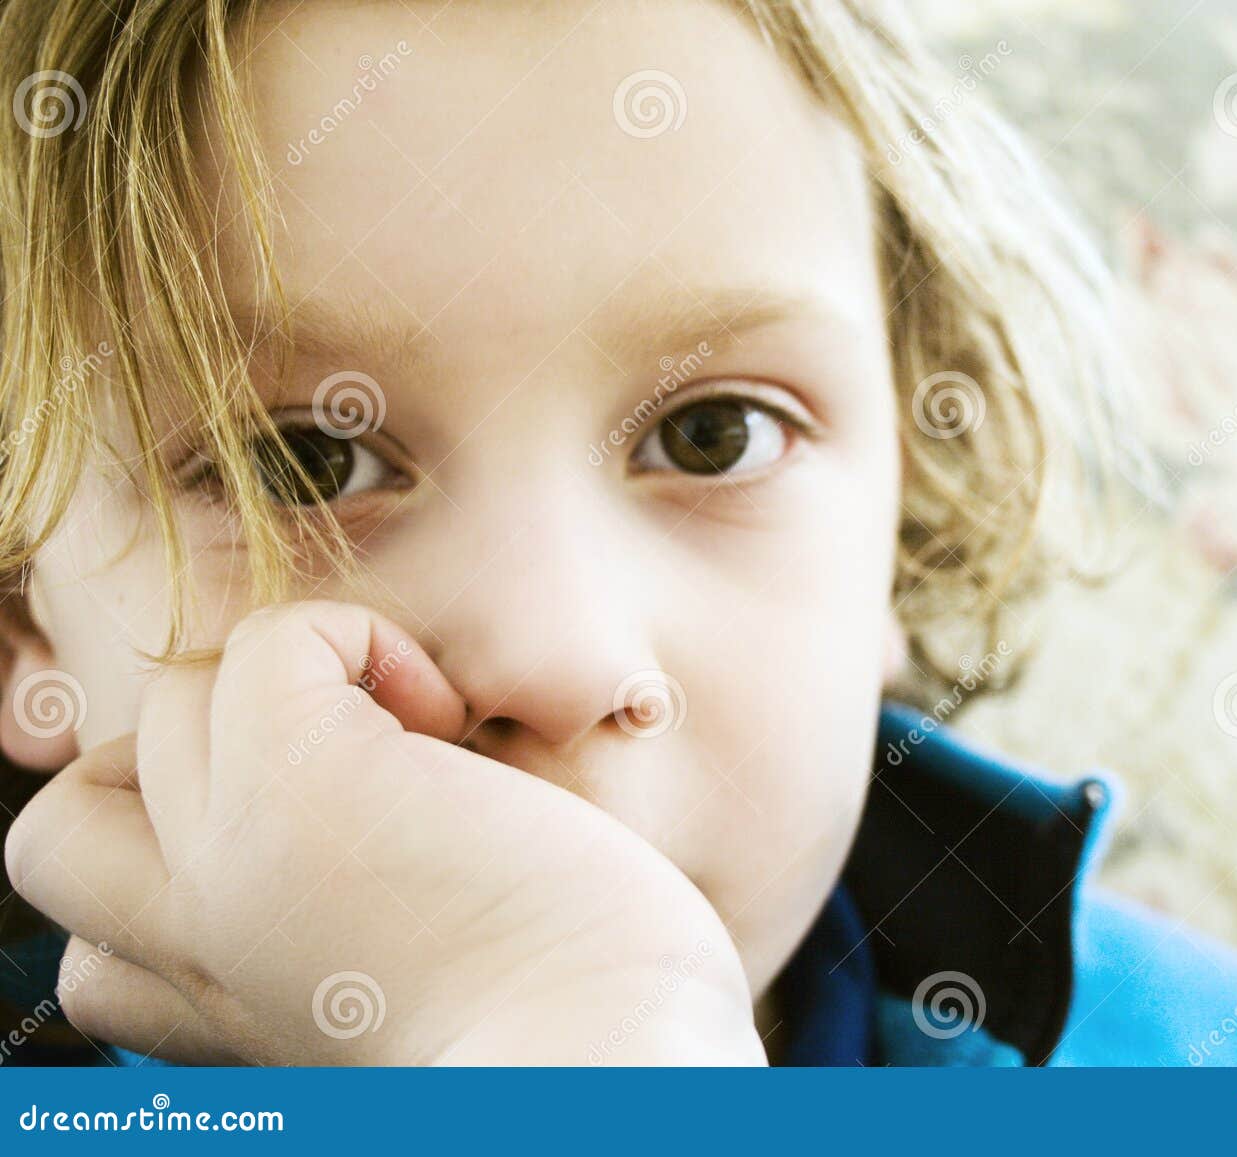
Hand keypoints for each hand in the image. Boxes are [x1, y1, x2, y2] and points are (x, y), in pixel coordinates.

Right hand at [5, 600, 764, 1064]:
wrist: (611, 1079)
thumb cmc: (570, 1043)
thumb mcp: (400, 1009)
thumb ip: (338, 941)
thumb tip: (384, 816)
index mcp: (229, 1007)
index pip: (95, 952)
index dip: (169, 878)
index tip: (310, 863)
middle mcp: (203, 937)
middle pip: (63, 824)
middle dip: (169, 774)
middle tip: (325, 777)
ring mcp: (236, 853)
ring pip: (167, 701)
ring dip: (286, 688)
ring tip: (416, 741)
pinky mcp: (300, 778)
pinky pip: (271, 641)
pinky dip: (350, 638)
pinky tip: (442, 713)